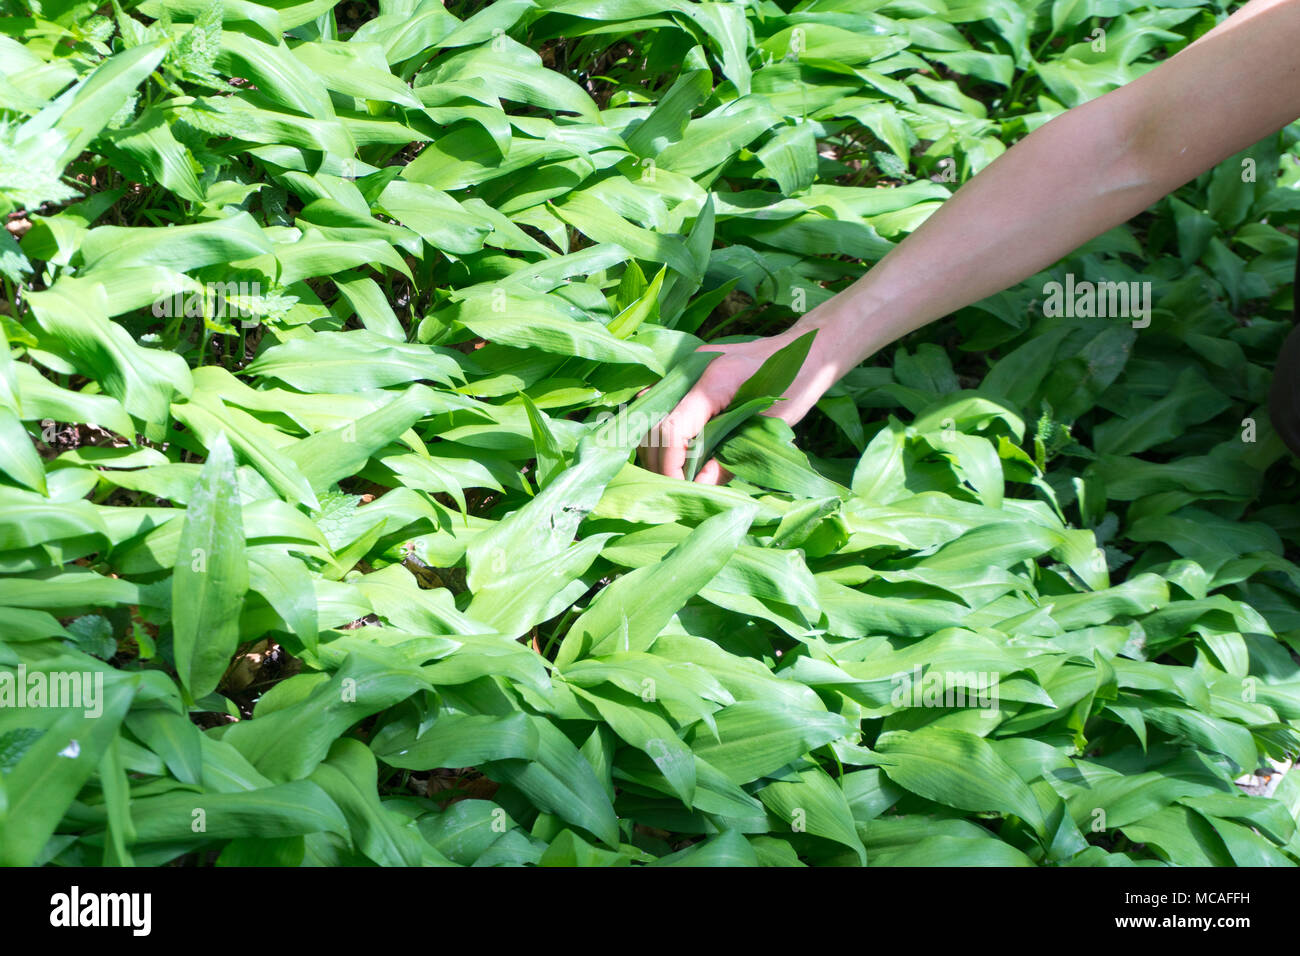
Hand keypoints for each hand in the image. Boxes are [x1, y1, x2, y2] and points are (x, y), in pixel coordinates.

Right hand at [638, 330, 829, 484]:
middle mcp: (691, 370)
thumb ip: (729, 459)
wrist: (806, 350)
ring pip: (651, 414)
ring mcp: (686, 367)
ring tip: (675, 473)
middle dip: (658, 460)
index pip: (671, 430)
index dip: (668, 465)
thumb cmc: (797, 385)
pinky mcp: (688, 370)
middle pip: (653, 425)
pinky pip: (662, 402)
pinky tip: (674, 449)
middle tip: (675, 487)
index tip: (677, 488)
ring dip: (656, 447)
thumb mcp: (768, 427)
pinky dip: (661, 428)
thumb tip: (697, 488)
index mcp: (712, 382)